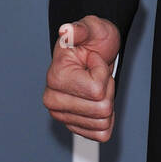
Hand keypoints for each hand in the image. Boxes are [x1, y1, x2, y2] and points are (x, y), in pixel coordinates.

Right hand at [42, 15, 119, 141]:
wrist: (94, 51)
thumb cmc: (93, 40)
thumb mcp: (92, 28)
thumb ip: (80, 29)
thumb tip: (66, 30)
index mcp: (55, 78)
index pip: (97, 91)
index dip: (103, 73)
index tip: (93, 61)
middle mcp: (53, 100)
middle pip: (101, 109)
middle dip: (107, 89)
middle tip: (96, 74)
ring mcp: (62, 115)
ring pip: (103, 122)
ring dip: (107, 101)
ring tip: (96, 84)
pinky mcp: (74, 126)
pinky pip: (100, 133)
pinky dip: (107, 118)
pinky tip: (96, 101)